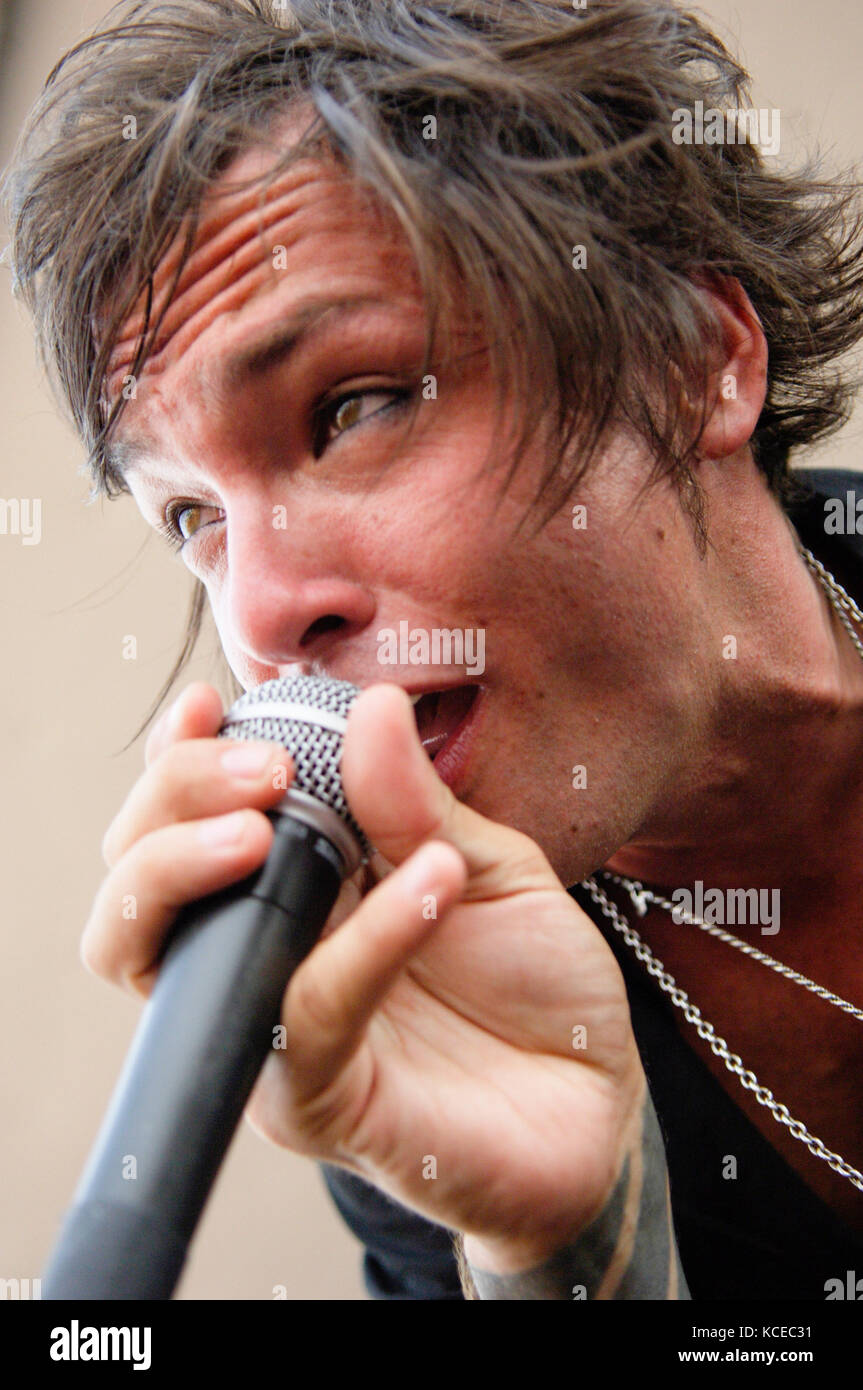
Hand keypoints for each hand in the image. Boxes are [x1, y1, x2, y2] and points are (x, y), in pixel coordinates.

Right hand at [83, 680, 645, 1271]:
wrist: (594, 1099)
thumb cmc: (531, 980)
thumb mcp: (488, 863)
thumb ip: (420, 801)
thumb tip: (369, 705)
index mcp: (293, 887)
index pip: (183, 821)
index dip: (176, 762)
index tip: (208, 704)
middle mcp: (261, 957)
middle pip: (138, 883)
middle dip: (172, 802)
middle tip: (264, 770)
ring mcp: (276, 1031)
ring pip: (165, 958)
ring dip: (190, 869)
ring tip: (272, 813)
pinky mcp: (318, 1098)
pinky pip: (308, 1010)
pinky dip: (364, 938)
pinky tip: (431, 881)